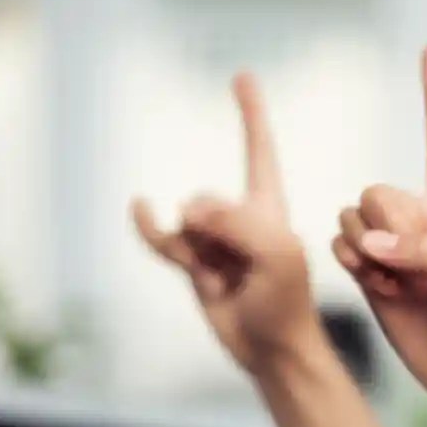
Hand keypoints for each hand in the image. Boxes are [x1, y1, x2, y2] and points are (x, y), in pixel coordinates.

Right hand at [131, 74, 314, 372]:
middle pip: (209, 201)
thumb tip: (186, 208)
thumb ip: (234, 222)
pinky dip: (152, 228)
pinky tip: (140, 206)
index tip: (241, 76)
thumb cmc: (285, 303)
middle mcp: (242, 216)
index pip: (259, 149)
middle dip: (214, 229)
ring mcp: (214, 239)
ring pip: (184, 224)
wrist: (270, 349)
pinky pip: (165, 239)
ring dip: (193, 250)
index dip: (251, 114)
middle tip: (239, 268)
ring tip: (220, 278)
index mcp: (270, 207)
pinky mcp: (193, 263)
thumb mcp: (275, 256)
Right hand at [333, 47, 426, 400]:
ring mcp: (390, 247)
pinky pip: (340, 248)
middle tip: (412, 270)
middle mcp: (418, 221)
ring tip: (402, 287)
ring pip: (351, 217)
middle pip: (377, 190)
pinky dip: (353, 268)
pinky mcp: (368, 273)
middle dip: (385, 228)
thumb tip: (374, 243)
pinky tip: (383, 291)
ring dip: (367, 254)